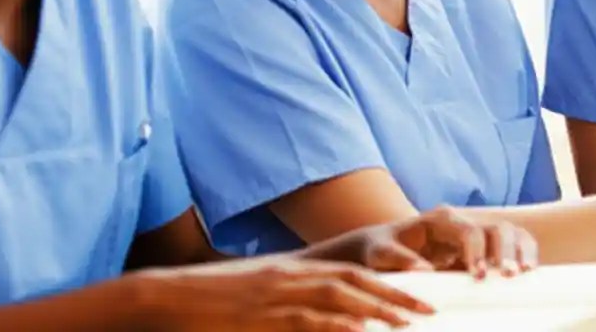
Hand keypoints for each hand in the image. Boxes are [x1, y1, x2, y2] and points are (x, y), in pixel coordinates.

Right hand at [133, 256, 433, 331]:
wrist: (166, 296)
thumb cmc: (213, 301)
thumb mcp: (258, 296)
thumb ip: (293, 304)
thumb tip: (332, 319)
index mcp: (293, 270)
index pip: (350, 272)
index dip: (387, 283)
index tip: (418, 296)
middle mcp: (290, 276)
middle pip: (354, 280)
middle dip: (394, 295)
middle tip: (429, 309)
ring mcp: (275, 295)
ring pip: (336, 296)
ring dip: (374, 308)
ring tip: (405, 322)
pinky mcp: (260, 315)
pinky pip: (304, 318)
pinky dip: (333, 323)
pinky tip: (357, 328)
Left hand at [371, 206, 538, 278]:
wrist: (382, 246)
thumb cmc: (381, 249)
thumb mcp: (381, 254)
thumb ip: (401, 259)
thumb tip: (425, 270)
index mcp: (440, 219)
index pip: (469, 230)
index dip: (477, 251)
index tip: (478, 276)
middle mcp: (462, 221)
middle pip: (496, 228)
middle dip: (505, 251)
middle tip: (507, 276)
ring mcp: (475, 232)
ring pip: (509, 233)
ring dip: (520, 252)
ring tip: (523, 275)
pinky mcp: (482, 246)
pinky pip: (513, 243)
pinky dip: (525, 253)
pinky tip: (530, 270)